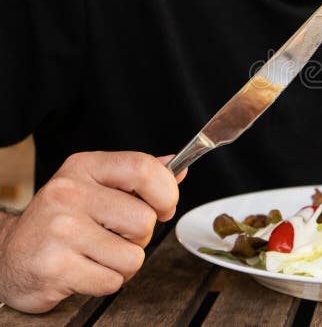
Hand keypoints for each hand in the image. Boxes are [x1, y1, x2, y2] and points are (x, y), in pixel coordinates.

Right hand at [0, 152, 186, 312]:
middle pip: (145, 219)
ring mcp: (59, 230)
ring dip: (124, 263)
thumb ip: (138, 178)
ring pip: (133, 256)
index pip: (143, 168)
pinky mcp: (54, 266)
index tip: (165, 207)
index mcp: (84, 167)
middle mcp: (68, 193)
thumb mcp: (95, 186)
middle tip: (116, 237)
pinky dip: (105, 282)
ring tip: (98, 255)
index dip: (166, 191)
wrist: (8, 255)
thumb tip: (178, 167)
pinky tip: (84, 271)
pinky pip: (112, 281)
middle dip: (141, 237)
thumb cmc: (62, 220)